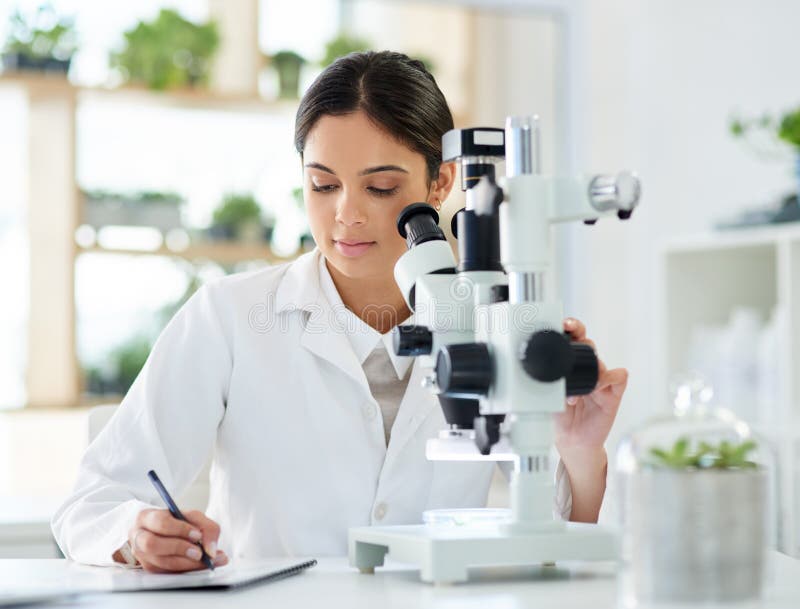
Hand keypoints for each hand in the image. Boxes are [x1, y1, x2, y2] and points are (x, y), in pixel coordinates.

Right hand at [124, 508, 228, 572]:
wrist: (164, 532)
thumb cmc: (177, 522)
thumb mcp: (193, 517)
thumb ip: (207, 528)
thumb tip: (211, 550)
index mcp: (146, 517)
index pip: (160, 522)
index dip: (179, 529)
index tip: (198, 535)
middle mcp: (139, 536)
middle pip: (153, 544)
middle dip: (179, 548)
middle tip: (199, 552)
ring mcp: (141, 555)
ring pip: (160, 562)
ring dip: (185, 563)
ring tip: (203, 560)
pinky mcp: (149, 568)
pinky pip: (166, 572)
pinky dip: (185, 570)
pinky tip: (199, 565)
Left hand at [554, 317, 627, 454]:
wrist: (572, 441)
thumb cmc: (560, 417)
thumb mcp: (548, 397)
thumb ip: (547, 383)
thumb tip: (540, 373)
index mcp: (569, 367)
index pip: (572, 341)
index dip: (569, 329)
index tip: (562, 323)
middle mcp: (586, 370)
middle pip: (587, 344)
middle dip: (580, 335)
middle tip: (572, 333)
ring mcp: (600, 381)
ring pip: (600, 360)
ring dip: (590, 367)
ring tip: (577, 387)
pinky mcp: (612, 394)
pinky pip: (618, 377)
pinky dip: (609, 378)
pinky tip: (597, 388)